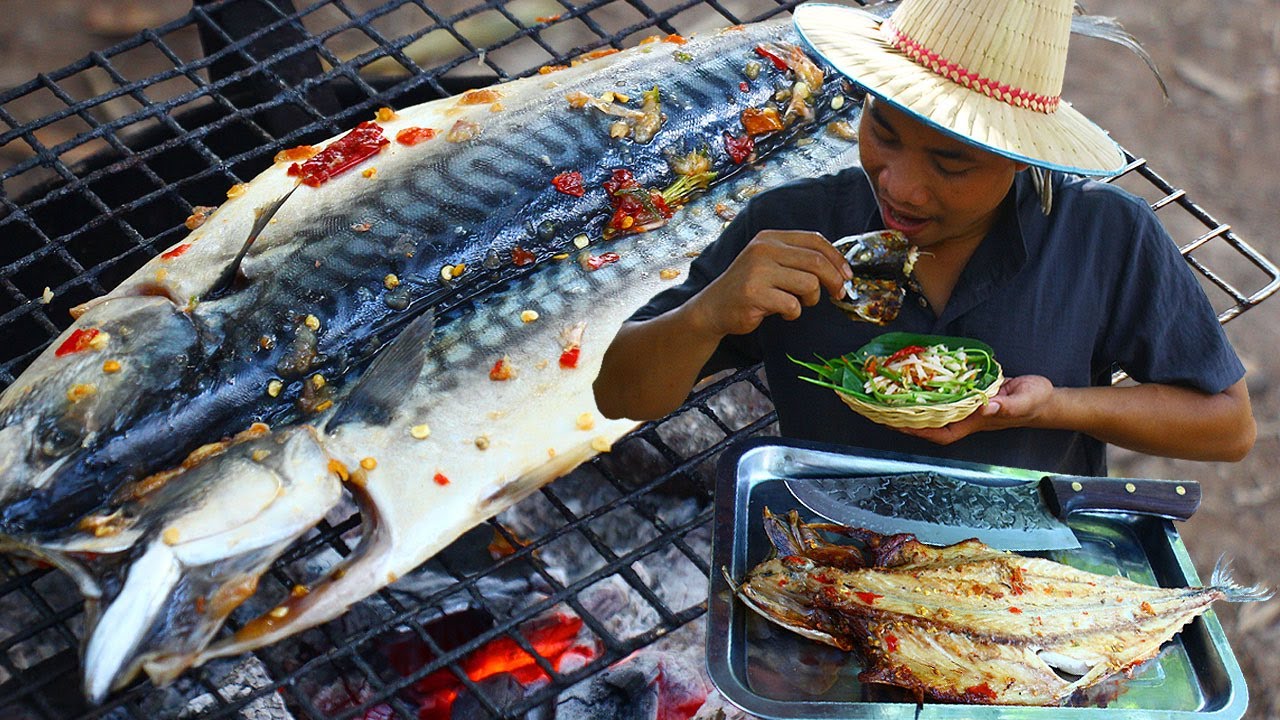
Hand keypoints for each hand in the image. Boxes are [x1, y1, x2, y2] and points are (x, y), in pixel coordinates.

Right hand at [688, 229, 852, 336]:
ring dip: (810, 299)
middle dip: (834, 280)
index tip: (846, 275)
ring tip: (796, 304)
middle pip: (816, 261)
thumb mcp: (770, 263)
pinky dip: (793, 313)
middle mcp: (764, 249)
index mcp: (770, 238)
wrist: (713, 307)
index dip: (837, 258)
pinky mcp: (755, 294)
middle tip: (839, 294)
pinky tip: (781, 313)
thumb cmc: (750, 287)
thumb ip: (797, 259)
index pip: (815, 240)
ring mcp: (758, 271)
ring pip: (809, 284)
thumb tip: (838, 268)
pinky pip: (792, 305)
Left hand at [896, 375, 1054, 444]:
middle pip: (928, 425)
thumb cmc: (1035, 401)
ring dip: (909, 406)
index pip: (940, 433)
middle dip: (903, 420)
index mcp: (974, 423)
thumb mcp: (1025, 400)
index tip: (896, 424)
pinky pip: (940, 396)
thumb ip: (1007, 405)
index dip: (918, 430)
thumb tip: (986, 406)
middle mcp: (964, 418)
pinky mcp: (966, 394)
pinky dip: (925, 392)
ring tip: (885, 398)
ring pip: (931, 411)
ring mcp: (964, 407)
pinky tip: (911, 383)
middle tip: (878, 410)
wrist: (1042, 397)